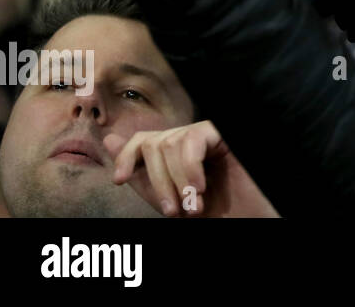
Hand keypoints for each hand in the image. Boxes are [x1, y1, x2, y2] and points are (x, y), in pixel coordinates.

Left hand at [106, 121, 278, 217]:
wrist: (244, 220)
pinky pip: (195, 138)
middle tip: (172, 211)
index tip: (120, 181)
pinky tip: (200, 188)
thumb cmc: (213, 213)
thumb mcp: (167, 198)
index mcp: (177, 153)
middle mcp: (193, 139)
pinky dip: (190, 168)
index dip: (127, 155)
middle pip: (155, 142)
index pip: (145, 138)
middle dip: (158, 181)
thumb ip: (141, 172)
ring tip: (192, 205)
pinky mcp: (225, 134)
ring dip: (176, 180)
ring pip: (172, 142)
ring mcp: (210, 135)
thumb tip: (110, 140)